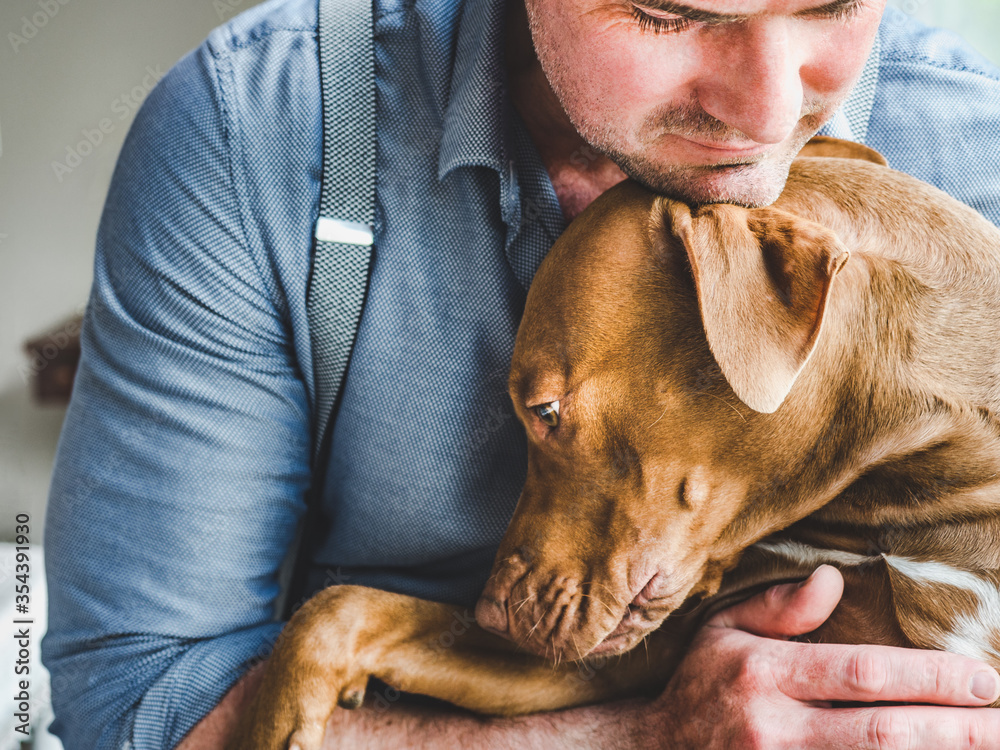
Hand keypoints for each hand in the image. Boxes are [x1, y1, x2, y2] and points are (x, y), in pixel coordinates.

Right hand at [645, 565, 999, 748]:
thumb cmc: (700, 682)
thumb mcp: (722, 628)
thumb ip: (778, 607)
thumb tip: (832, 578)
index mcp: (764, 673)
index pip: (861, 672)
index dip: (929, 676)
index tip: (984, 676)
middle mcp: (776, 727)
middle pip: (883, 732)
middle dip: (956, 729)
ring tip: (991, 742)